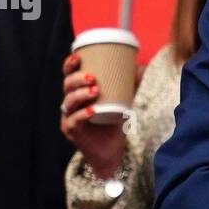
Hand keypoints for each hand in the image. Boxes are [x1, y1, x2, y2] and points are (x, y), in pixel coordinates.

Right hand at [59, 51, 138, 178]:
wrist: (111, 152)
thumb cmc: (113, 124)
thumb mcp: (123, 102)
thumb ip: (130, 87)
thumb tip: (141, 67)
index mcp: (78, 94)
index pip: (69, 76)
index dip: (69, 66)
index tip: (77, 56)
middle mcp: (70, 104)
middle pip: (67, 87)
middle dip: (77, 79)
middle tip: (93, 77)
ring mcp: (69, 118)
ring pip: (68, 102)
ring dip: (80, 94)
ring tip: (95, 91)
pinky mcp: (72, 132)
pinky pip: (74, 121)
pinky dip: (83, 115)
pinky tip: (92, 110)